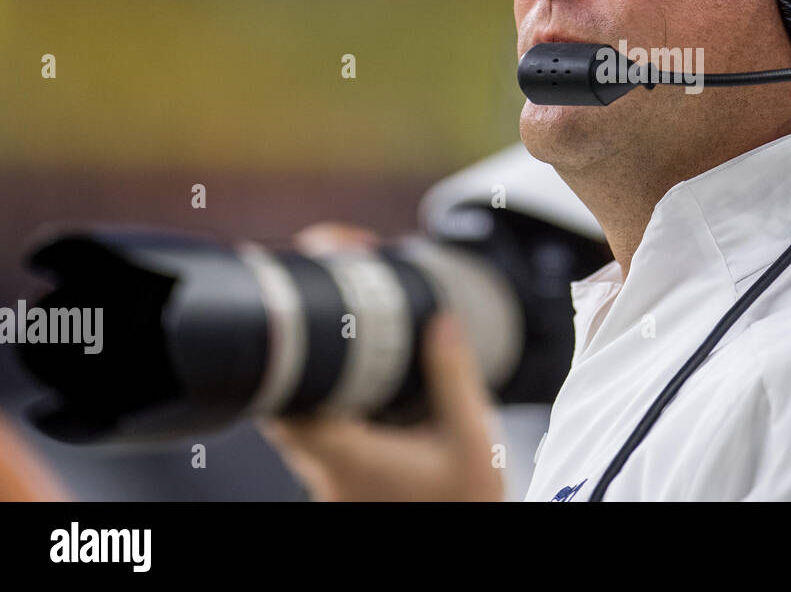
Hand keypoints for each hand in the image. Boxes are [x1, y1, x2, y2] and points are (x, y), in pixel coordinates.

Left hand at [257, 224, 505, 501]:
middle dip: (299, 333)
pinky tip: (369, 362)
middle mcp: (321, 458)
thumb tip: (441, 317)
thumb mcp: (470, 437)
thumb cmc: (461, 505)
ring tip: (351, 314)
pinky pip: (322, 415)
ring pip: (299, 401)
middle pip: (282, 385)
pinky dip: (333, 381)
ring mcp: (327, 466)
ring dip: (314, 358)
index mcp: (340, 448)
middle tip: (333, 285)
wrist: (459, 546)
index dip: (281, 336)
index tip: (299, 293)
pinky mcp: (342, 468)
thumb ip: (453, 375)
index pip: (279, 387)